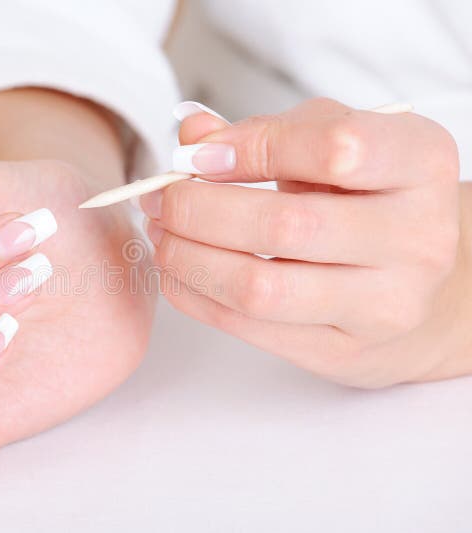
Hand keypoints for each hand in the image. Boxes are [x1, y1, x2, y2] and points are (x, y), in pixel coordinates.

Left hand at [142, 97, 469, 387]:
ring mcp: (386, 304)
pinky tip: (177, 270)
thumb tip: (192, 135)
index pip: (333, 149)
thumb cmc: (363, 199)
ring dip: (188, 258)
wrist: (411, 283)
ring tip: (161, 234)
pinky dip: (194, 295)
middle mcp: (418, 237)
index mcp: (421, 163)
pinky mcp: (344, 351)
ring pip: (260, 288)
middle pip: (284, 225)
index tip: (196, 156)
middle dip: (197, 209)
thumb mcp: (329, 143)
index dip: (248, 148)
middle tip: (159, 198)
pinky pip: (249, 327)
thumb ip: (264, 132)